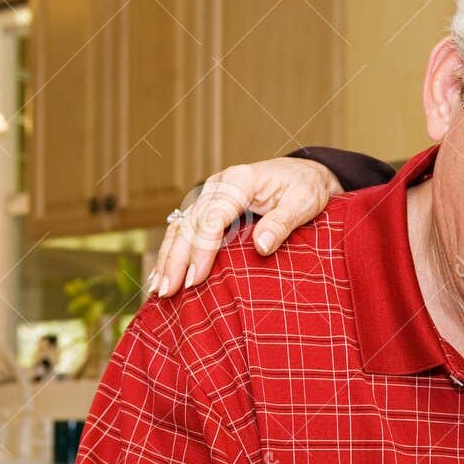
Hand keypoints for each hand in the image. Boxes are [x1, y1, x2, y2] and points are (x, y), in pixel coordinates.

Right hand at [149, 158, 337, 296]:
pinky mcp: (208, 206)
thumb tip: (261, 247)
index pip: (213, 218)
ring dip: (167, 257)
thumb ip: (282, 223)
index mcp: (240, 181)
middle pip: (189, 224)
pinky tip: (163, 273)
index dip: (201, 250)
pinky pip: (184, 228)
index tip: (195, 279)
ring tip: (158, 289)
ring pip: (180, 226)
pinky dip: (172, 251)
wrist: (303, 171)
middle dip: (175, 259)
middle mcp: (219, 185)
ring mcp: (210, 195)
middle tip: (167, 291)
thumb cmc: (305, 187)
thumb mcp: (304, 202)